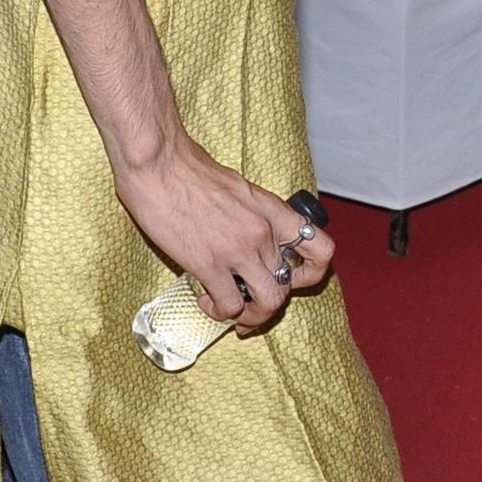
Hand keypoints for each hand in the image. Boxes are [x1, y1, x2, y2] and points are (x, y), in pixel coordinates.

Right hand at [113, 134, 334, 330]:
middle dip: (268, 303)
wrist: (160, 165)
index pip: (321, 250)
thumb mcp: (239, 188)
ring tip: (231, 311)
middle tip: (249, 306)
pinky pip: (230, 306)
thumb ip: (252, 215)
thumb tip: (247, 235)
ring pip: (268, 302)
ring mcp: (239, 250)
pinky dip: (221, 312)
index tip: (291, 279)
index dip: (312, 273)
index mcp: (274, 211)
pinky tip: (206, 300)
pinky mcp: (209, 265)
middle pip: (287, 286)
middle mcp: (264, 233)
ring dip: (251, 316)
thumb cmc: (190, 170)